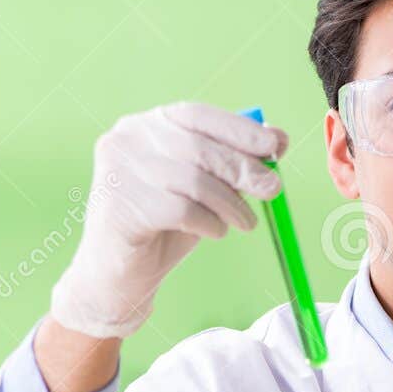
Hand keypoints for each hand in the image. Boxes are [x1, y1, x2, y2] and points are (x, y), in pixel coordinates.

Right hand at [48, 102, 286, 339]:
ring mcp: (119, 173)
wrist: (116, 277)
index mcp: (144, 126)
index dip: (240, 129)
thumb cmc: (162, 228)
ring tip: (245, 222)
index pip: (197, 114)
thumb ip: (227, 163)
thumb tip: (276, 140)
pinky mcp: (121, 208)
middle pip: (199, 147)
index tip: (276, 144)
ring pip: (195, 180)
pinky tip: (214, 232)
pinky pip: (183, 211)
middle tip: (273, 189)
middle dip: (244, 168)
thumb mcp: (199, 189)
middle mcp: (126, 141)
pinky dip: (209, 223)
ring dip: (231, 203)